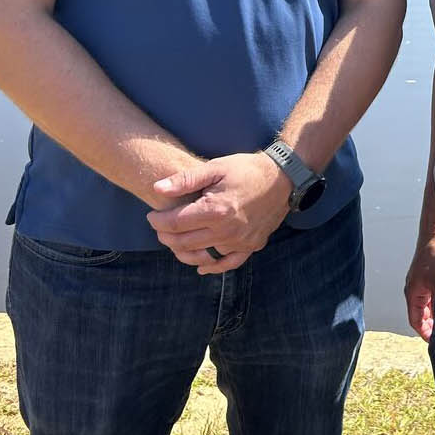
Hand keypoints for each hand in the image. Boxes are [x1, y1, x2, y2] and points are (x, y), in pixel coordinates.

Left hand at [146, 152, 291, 272]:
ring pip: (202, 256)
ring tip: (175, 241)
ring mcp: (240, 242)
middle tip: (160, 227)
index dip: (157, 221)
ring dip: (183, 252)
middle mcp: (226, 231)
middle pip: (184, 243)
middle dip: (165, 236)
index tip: (151, 215)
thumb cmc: (247, 169)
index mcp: (215, 210)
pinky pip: (228, 264)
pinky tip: (201, 267)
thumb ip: (185, 179)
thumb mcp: (215, 167)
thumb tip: (157, 188)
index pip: (174, 223)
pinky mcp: (251, 246)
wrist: (283, 177)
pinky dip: (212, 267)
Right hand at [404, 238, 434, 340]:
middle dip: (432, 324)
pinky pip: (432, 294)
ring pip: (428, 303)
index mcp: (413, 292)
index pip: (416, 320)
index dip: (426, 332)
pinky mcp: (429, 274)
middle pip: (421, 313)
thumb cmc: (434, 253)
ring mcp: (421, 280)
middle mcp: (414, 288)